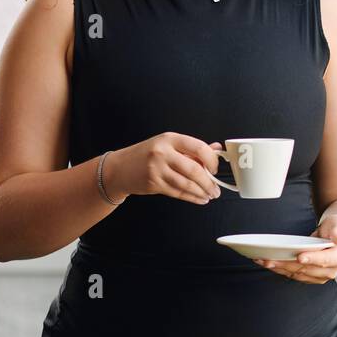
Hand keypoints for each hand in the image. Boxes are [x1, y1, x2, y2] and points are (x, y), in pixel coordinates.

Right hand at [101, 132, 223, 204]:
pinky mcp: (153, 184)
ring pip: (186, 184)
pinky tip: (199, 198)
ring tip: (209, 195)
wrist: (119, 169)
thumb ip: (192, 148)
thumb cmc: (146, 155)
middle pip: (194, 169)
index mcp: (170, 139)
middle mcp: (163, 152)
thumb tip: (216, 148)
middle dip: (209, 182)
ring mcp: (157, 169)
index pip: (198, 147)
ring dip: (202, 192)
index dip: (211, 160)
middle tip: (216, 188)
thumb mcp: (168, 145)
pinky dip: (191, 197)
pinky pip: (177, 192)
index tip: (215, 168)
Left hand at [253, 215, 336, 283]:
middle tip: (269, 259)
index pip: (324, 260)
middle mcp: (329, 271)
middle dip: (286, 264)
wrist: (336, 237)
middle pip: (305, 269)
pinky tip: (267, 263)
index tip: (299, 257)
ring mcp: (318, 276)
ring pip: (295, 274)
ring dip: (278, 268)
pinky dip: (279, 269)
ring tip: (262, 260)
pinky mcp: (308, 277)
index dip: (312, 259)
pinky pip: (292, 275)